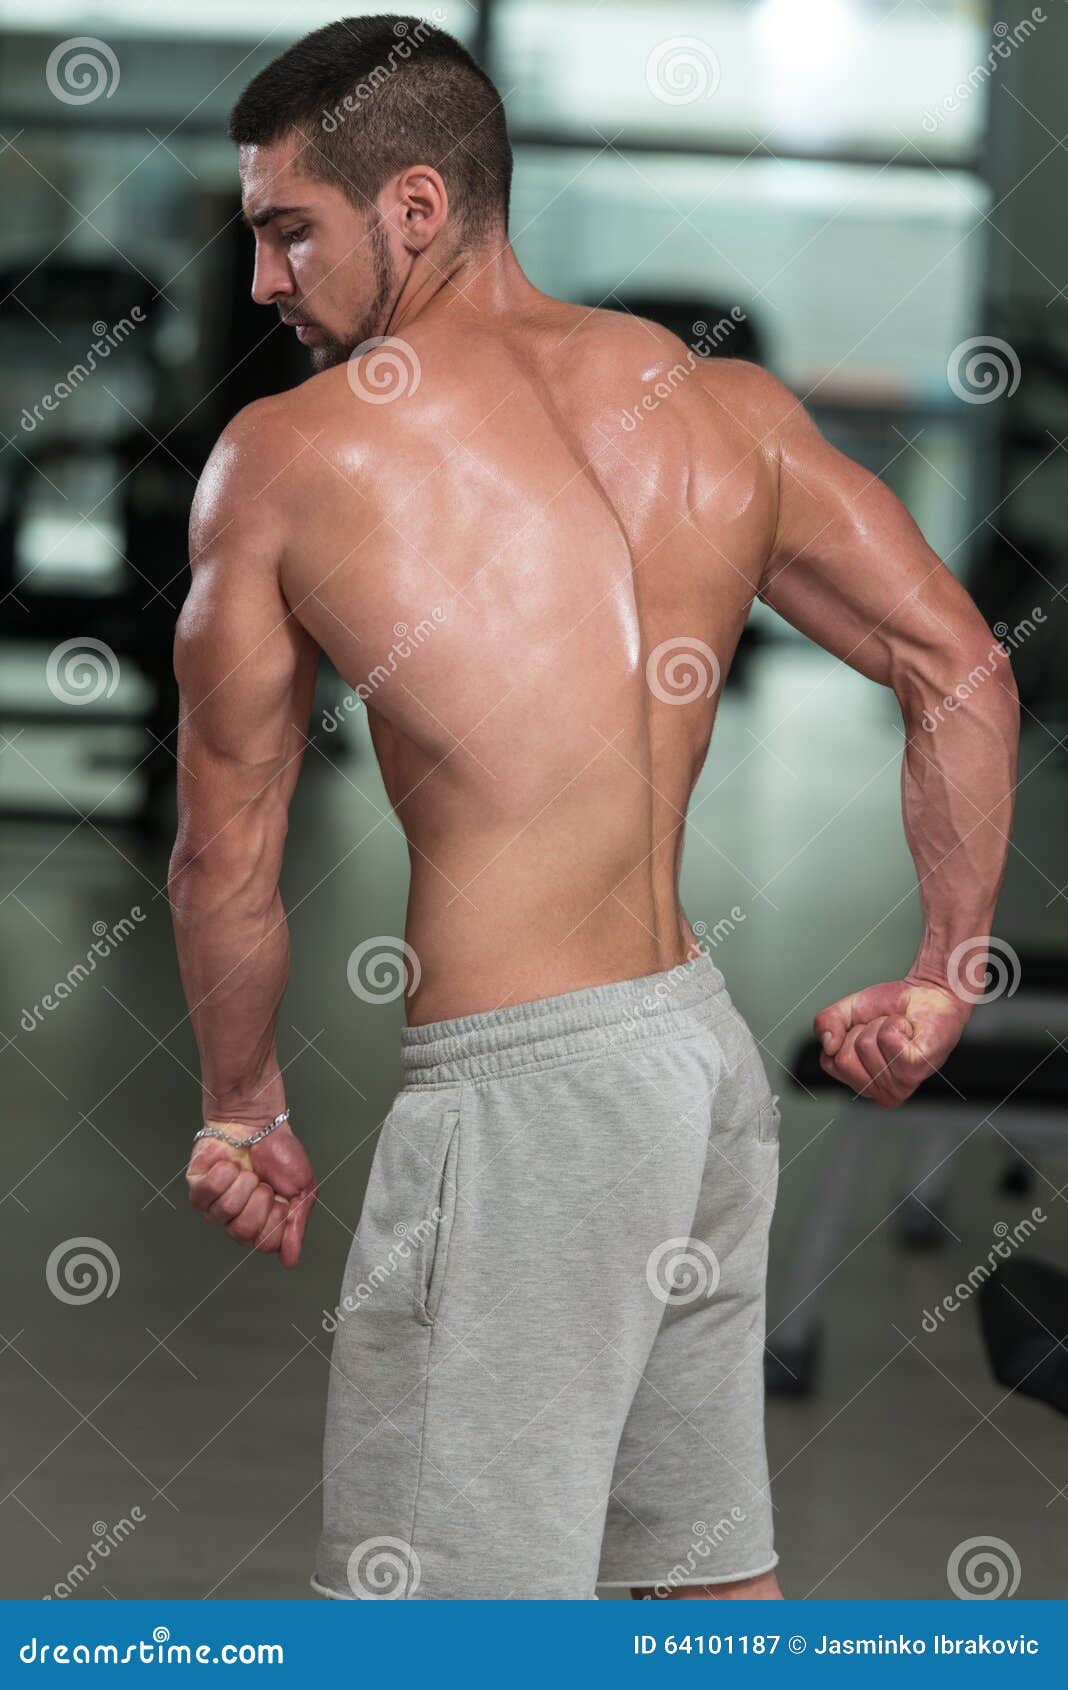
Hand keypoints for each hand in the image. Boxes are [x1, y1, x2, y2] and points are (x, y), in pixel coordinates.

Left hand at [186, 1122, 316, 1266]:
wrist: (259, 1123)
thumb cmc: (279, 1153)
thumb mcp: (302, 1190)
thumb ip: (297, 1226)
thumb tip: (291, 1261)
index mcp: (264, 1223)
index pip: (266, 1244)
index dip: (275, 1220)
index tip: (281, 1199)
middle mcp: (238, 1219)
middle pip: (243, 1233)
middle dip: (258, 1200)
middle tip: (262, 1183)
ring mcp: (215, 1207)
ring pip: (224, 1213)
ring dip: (242, 1183)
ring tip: (247, 1171)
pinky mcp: (197, 1189)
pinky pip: (206, 1193)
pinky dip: (222, 1174)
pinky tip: (229, 1164)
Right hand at [813, 978, 969, 1107]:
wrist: (927, 993)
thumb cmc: (892, 1007)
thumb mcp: (847, 1011)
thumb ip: (825, 1023)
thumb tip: (828, 1044)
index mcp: (864, 1084)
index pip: (831, 1064)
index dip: (844, 1037)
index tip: (866, 1031)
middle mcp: (882, 1091)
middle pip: (844, 1059)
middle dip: (861, 1032)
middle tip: (883, 1030)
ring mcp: (901, 1083)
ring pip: (865, 1046)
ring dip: (881, 1026)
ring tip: (899, 1030)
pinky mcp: (917, 1068)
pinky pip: (888, 1040)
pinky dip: (896, 1024)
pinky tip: (910, 1031)